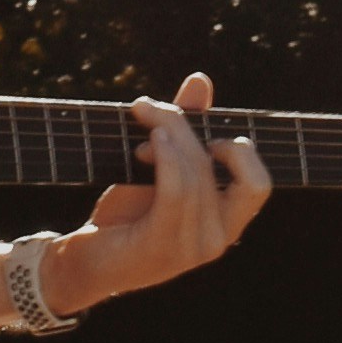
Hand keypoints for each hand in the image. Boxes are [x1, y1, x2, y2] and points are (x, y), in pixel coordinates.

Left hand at [60, 71, 268, 307]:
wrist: (83, 262)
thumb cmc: (123, 215)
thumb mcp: (158, 168)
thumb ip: (185, 129)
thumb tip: (200, 80)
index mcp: (225, 225)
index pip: (258, 185)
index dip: (240, 152)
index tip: (205, 137)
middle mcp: (217, 240)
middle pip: (215, 163)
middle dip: (182, 125)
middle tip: (147, 111)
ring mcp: (191, 249)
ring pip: (194, 171)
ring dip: (166, 133)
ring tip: (139, 121)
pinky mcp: (162, 247)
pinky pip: (176, 191)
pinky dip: (166, 158)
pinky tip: (149, 140)